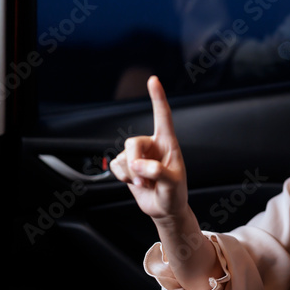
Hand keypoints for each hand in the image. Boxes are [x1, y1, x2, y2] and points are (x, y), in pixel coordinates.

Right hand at [109, 76, 187, 221]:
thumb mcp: (173, 184)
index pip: (162, 116)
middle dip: (134, 163)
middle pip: (132, 143)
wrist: (164, 209)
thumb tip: (138, 165)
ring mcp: (138, 155)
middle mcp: (152, 145)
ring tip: (145, 184)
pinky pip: (115, 165)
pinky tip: (135, 183)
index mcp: (168, 143)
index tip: (153, 80)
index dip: (158, 97)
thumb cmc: (174, 194)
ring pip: (123, 157)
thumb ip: (158, 172)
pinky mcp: (127, 165)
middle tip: (143, 181)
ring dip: (131, 175)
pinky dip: (123, 177)